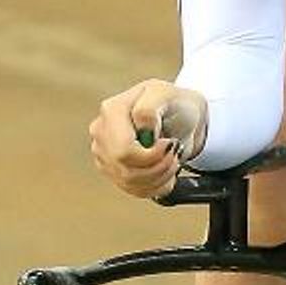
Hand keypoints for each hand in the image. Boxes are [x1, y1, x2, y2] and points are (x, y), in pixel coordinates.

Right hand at [88, 80, 207, 198]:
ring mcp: (105, 152)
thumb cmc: (176, 103)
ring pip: (128, 182)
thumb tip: (140, 129)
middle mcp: (102, 132)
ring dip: (159, 177)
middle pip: (124, 169)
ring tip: (173, 161)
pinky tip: (166, 172)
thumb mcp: (166, 94)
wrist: (184, 116)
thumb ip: (148, 108)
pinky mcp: (113, 169)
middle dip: (157, 167)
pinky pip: (133, 189)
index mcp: (112, 111)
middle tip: (175, 154)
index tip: (169, 145)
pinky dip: (156, 186)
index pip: (123, 150)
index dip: (150, 155)